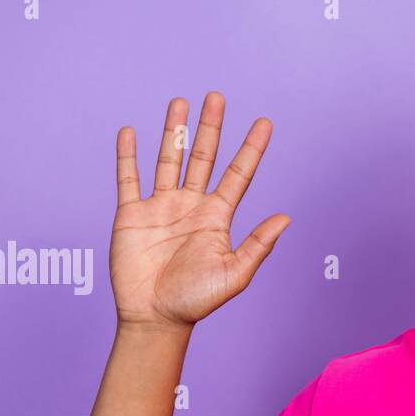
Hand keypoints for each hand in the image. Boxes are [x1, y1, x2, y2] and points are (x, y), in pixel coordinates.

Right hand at [109, 92, 289, 330]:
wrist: (155, 318)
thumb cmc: (196, 301)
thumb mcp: (234, 274)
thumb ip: (258, 245)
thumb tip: (286, 218)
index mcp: (217, 217)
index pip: (238, 175)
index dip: (251, 149)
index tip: (265, 122)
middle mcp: (190, 206)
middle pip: (202, 157)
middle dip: (210, 128)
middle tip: (217, 97)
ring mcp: (161, 206)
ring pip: (168, 159)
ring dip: (173, 131)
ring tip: (180, 101)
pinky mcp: (131, 214)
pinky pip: (129, 178)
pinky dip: (128, 155)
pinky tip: (131, 132)